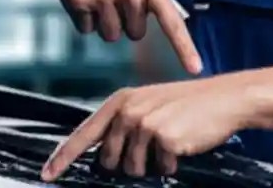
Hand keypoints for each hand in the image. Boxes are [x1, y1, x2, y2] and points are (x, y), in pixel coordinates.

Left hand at [41, 76, 251, 180]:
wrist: (225, 98)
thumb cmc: (191, 105)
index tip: (46, 174)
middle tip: (156, 144)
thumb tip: (105, 156)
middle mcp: (128, 111)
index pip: (84, 134)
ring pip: (132, 169)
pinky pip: (159, 168)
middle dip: (129, 163)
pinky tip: (184, 143)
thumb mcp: (151, 106)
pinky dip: (172, 163)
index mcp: (121, 101)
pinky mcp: (162, 137)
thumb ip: (124, 125)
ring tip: (172, 141)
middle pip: (109, 161)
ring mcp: (144, 124)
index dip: (63, 158)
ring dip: (152, 164)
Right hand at [43, 0, 200, 73]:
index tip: (195, 67)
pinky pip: (87, 29)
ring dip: (106, 22)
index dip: (185, 47)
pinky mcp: (79, 3)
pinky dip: (84, 18)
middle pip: (135, 34)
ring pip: (111, 36)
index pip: (172, 21)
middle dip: (127, 20)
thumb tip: (170, 17)